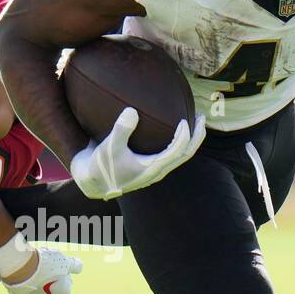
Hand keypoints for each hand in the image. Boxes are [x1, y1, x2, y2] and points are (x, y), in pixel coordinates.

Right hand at [4, 246, 81, 293]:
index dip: (62, 268)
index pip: (67, 279)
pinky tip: (24, 266)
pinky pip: (25, 283)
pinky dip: (26, 275)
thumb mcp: (66, 262)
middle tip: (45, 260)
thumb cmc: (47, 266)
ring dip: (37, 273)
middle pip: (52, 282)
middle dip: (50, 272)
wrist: (21, 269)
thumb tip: (79, 266)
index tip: (56, 262)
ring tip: (33, 262)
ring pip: (38, 283)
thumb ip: (75, 265)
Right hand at [70, 107, 205, 200]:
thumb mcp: (109, 147)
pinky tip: (172, 127)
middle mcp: (157, 171)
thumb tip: (132, 111)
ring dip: (190, 139)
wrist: (92, 182)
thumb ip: (121, 130)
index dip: (185, 135)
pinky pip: (170, 154)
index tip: (183, 119)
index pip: (178, 151)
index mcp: (153, 168)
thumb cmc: (101, 166)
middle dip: (197, 136)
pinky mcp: (147, 165)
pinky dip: (177, 141)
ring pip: (180, 156)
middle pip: (186, 154)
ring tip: (194, 120)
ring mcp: (154, 169)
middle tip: (202, 117)